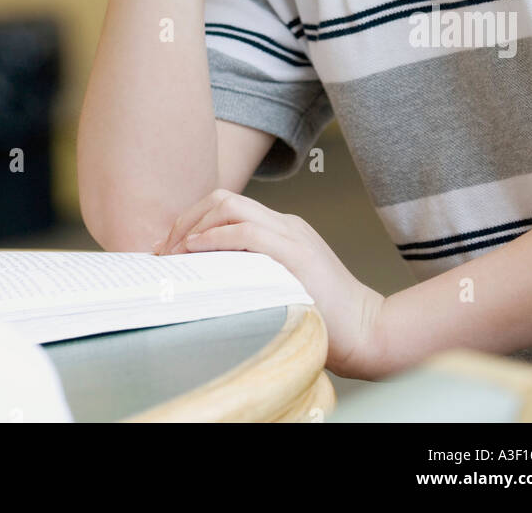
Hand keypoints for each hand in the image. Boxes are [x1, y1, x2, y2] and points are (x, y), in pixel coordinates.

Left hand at [153, 188, 385, 380]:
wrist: (367, 331)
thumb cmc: (324, 318)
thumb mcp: (282, 284)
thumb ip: (253, 271)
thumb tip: (204, 278)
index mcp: (283, 230)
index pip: (228, 207)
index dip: (192, 221)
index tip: (170, 248)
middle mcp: (286, 225)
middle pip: (224, 199)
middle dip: (186, 220)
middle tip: (165, 250)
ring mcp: (292, 235)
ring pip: (231, 207)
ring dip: (195, 226)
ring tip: (175, 253)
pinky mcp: (296, 254)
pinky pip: (247, 232)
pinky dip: (216, 238)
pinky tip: (197, 252)